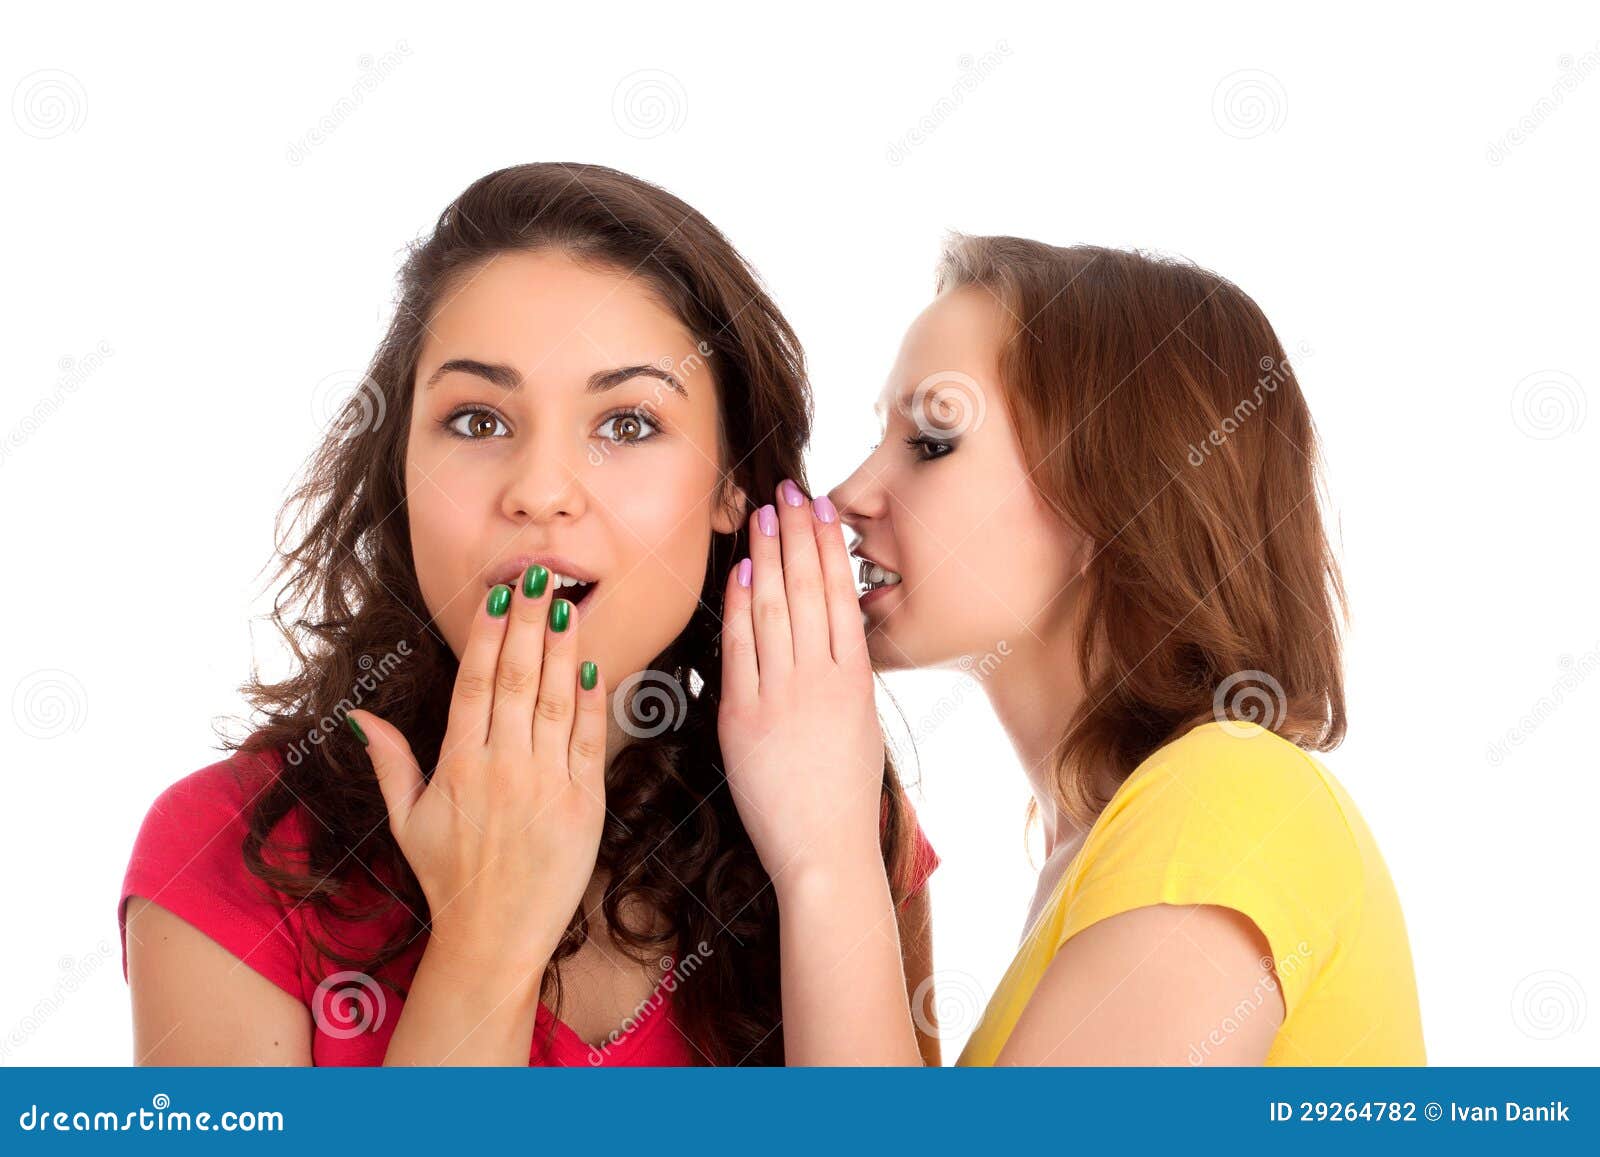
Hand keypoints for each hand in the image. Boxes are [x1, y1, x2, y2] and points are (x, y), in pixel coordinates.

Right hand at [349, 567, 606, 978]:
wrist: (495, 937)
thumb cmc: (449, 878)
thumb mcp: (407, 821)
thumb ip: (392, 763)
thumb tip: (361, 716)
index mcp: (458, 767)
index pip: (473, 685)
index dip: (486, 635)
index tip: (496, 596)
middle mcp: (503, 768)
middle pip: (516, 679)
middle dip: (526, 623)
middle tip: (537, 577)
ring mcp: (546, 784)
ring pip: (555, 701)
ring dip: (561, 649)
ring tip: (565, 606)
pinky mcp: (583, 803)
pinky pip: (588, 740)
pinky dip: (592, 700)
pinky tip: (592, 664)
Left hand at [718, 479, 885, 893]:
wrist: (825, 850)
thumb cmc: (844, 797)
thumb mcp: (859, 727)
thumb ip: (843, 679)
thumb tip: (831, 639)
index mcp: (855, 680)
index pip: (840, 595)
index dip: (827, 546)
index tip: (819, 509)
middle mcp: (822, 679)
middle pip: (809, 590)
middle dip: (796, 535)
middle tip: (788, 490)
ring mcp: (783, 696)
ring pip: (776, 609)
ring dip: (768, 556)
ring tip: (763, 515)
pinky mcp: (745, 718)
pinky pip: (741, 650)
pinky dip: (740, 607)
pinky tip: (742, 573)